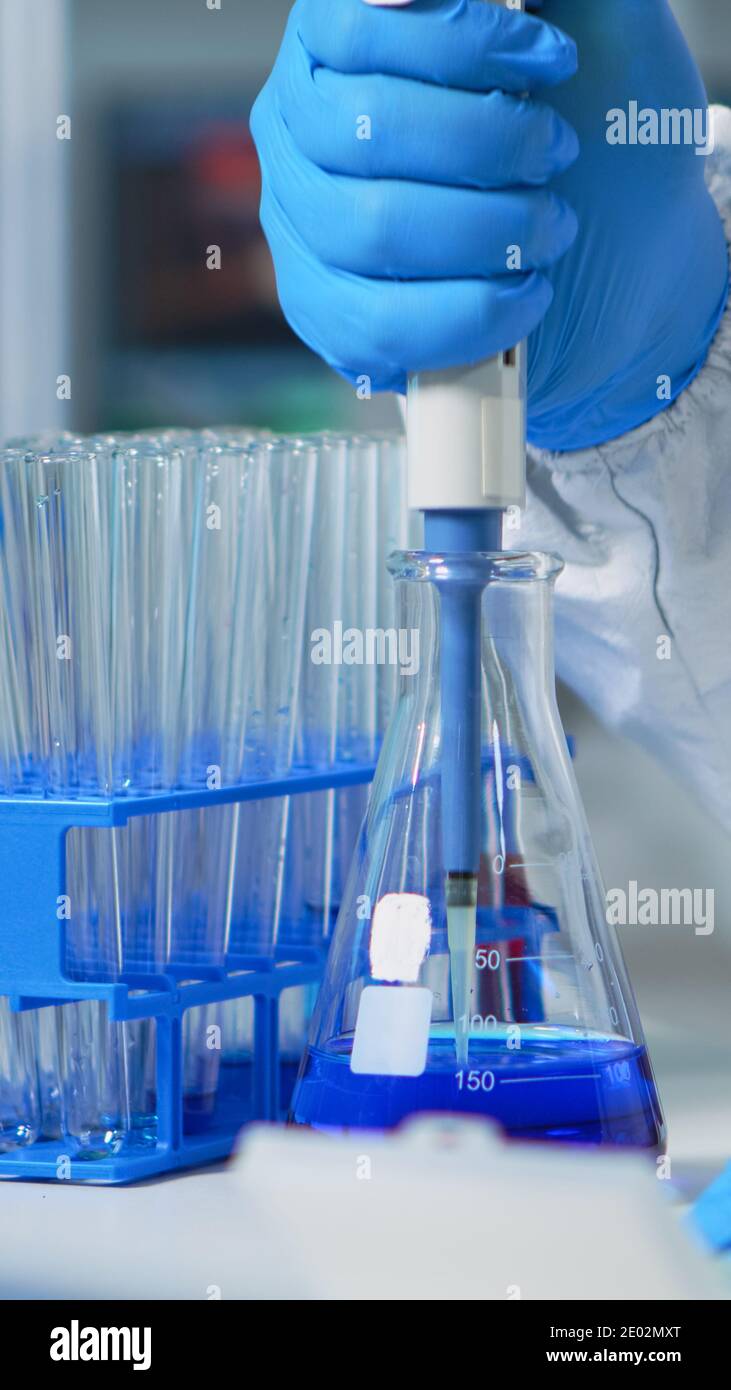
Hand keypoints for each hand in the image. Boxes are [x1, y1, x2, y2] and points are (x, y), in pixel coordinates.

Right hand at [251, 0, 727, 450]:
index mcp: (339, 42)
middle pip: (367, 126)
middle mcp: (302, 126)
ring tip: (551, 229)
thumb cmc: (602, 143)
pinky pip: (381, 323)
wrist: (631, 270)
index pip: (356, 21)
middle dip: (488, 142)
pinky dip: (471, 312)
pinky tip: (526, 294)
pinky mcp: (324, 313)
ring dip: (488, 230)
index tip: (555, 63)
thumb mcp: (597, 35)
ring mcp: (303, 224)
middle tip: (558, 153)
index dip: (462, 39)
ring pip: (374, 227)